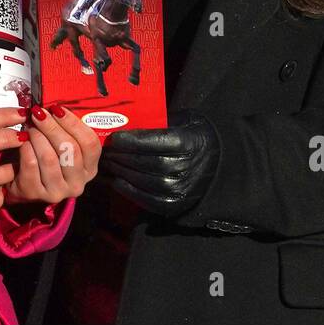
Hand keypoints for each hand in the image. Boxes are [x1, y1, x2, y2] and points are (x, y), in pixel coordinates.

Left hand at [5, 103, 100, 205]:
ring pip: (50, 157)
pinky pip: (31, 164)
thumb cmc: (44, 158)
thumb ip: (65, 130)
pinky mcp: (36, 194)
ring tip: (29, 125)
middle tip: (39, 113)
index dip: (74, 123)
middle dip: (52, 127)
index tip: (57, 109)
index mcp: (90, 168)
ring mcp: (58, 191)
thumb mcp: (61, 145)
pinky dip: (26, 148)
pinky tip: (22, 141)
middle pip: (70, 149)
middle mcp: (77, 183)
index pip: (90, 143)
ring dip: (38, 136)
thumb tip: (56, 107)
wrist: (20, 183)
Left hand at [101, 110, 219, 216]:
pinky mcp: (174, 203)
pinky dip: (128, 190)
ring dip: (121, 172)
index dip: (128, 141)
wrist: (218, 163)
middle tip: (105, 150)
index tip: (114, 138)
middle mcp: (183, 168)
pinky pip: (146, 199)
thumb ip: (158, 122)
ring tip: (108, 163)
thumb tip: (125, 122)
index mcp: (186, 143)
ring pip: (141, 180)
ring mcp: (179, 188)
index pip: (150, 143)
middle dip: (120, 156)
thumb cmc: (194, 136)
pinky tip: (117, 180)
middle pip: (142, 162)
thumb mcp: (183, 121)